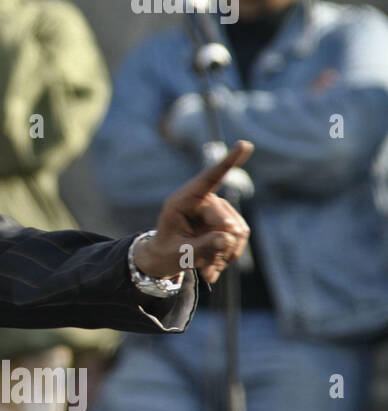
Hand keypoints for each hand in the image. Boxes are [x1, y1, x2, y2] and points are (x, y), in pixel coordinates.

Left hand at [135, 139, 253, 284]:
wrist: (167, 258)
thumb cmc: (167, 252)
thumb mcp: (179, 254)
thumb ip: (202, 247)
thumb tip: (228, 238)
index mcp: (183, 200)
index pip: (209, 179)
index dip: (228, 162)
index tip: (244, 144)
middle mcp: (203, 200)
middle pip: (226, 221)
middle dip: (220, 245)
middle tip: (204, 265)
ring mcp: (218, 210)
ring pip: (237, 232)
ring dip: (224, 254)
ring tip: (204, 265)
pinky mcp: (229, 221)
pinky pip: (239, 239)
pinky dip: (228, 256)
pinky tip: (212, 266)